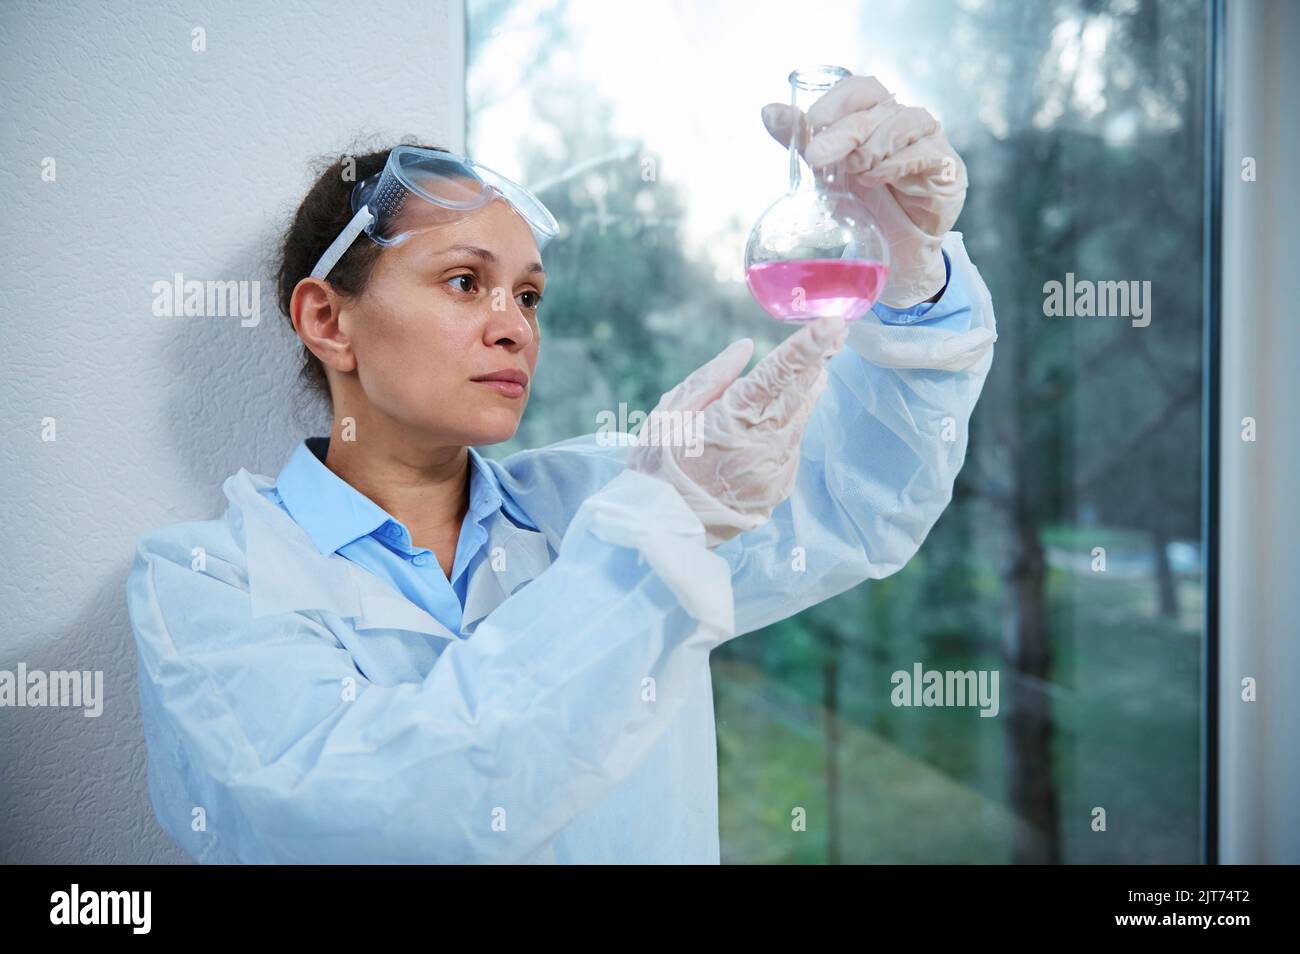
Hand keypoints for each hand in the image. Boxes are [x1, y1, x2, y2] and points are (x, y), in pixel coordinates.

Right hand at [628, 315, 848, 547]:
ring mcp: (773, 471)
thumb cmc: (656, 469)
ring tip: (816, 368)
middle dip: (820, 360)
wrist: (662, 532)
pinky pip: (789, 448)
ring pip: (800, 420)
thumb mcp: (668, 415)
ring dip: (807, 393)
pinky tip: (771, 426)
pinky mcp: (778, 490)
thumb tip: (746, 348)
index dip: (806, 347)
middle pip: (800, 394)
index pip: (776, 375)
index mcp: (730, 421)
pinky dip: (786, 430)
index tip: (832, 324)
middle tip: (837, 332)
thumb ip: (710, 378)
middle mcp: (760, 446)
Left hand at [761, 74, 967, 307]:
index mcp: (879, 115)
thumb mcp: (829, 173)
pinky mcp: (949, 169)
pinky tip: (876, 179)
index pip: (862, 89)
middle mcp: (907, 121)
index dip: (838, 100)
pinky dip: (897, 164)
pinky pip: (926, 154)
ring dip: (872, 146)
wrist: (897, 251)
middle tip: (817, 156)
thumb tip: (768, 111)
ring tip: (854, 171)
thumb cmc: (868, 204)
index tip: (812, 122)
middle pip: (878, 109)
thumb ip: (803, 142)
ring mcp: (932, 142)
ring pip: (905, 124)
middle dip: (843, 131)